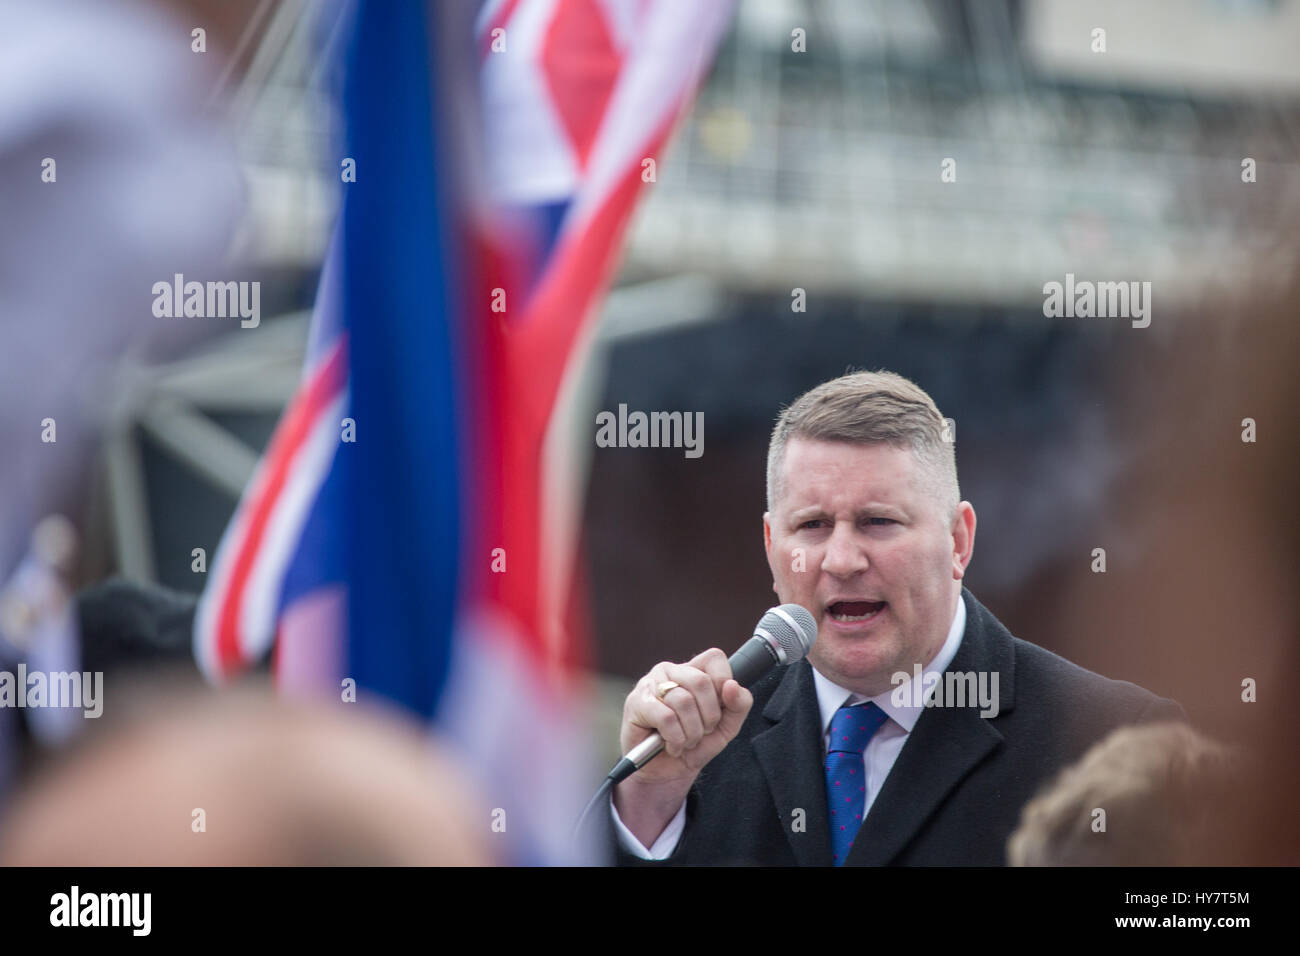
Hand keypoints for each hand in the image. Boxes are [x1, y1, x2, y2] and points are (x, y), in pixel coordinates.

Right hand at [613, 648, 753, 848]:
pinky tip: (672, 745)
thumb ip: (739, 705)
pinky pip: (666, 718)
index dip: (724, 682)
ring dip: (692, 732)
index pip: (714, 658)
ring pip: (683, 701)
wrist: (667, 773)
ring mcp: (651, 684)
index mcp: (693, 670)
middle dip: (709, 716)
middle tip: (702, 732)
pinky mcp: (637, 703)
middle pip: (701, 681)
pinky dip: (675, 739)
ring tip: (686, 742)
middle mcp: (670, 671)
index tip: (721, 709)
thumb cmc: (695, 745)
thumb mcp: (726, 727)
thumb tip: (732, 686)